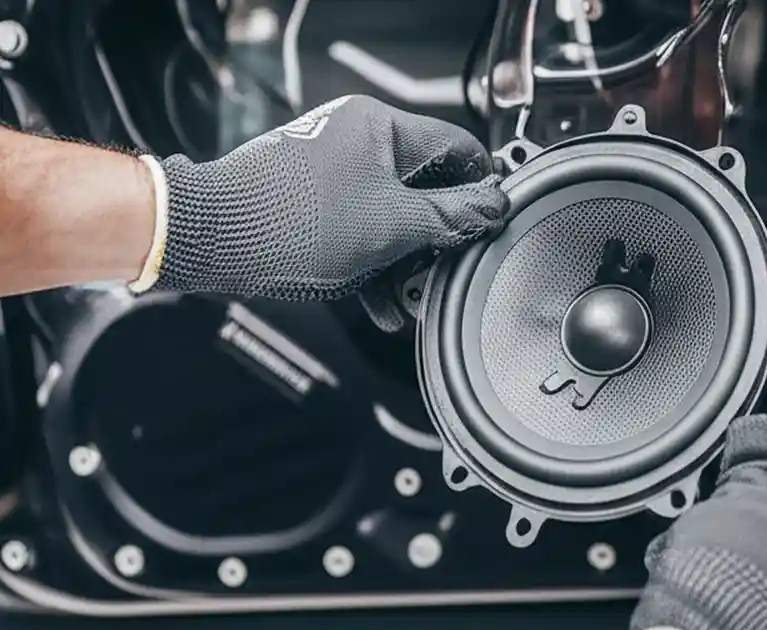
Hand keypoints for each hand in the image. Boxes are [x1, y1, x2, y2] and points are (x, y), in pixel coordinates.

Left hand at [146, 95, 507, 327]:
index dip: (483, 188)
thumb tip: (494, 207)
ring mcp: (331, 171)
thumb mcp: (393, 227)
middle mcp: (356, 140)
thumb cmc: (288, 222)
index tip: (495, 222)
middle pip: (426, 187)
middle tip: (450, 271)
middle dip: (439, 238)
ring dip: (405, 261)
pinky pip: (360, 229)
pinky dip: (374, 264)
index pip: (458, 149)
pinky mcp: (311, 202)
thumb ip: (453, 219)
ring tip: (410, 299)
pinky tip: (380, 303)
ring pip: (392, 215)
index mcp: (381, 127)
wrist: (209, 240)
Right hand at [622, 365, 766, 629]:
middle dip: (752, 472)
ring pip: (766, 535)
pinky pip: (747, 571)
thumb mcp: (743, 495)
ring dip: (727, 521)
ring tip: (696, 524)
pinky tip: (693, 561)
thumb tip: (758, 432)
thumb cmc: (736, 597)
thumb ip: (756, 452)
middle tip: (721, 456)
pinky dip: (719, 558)